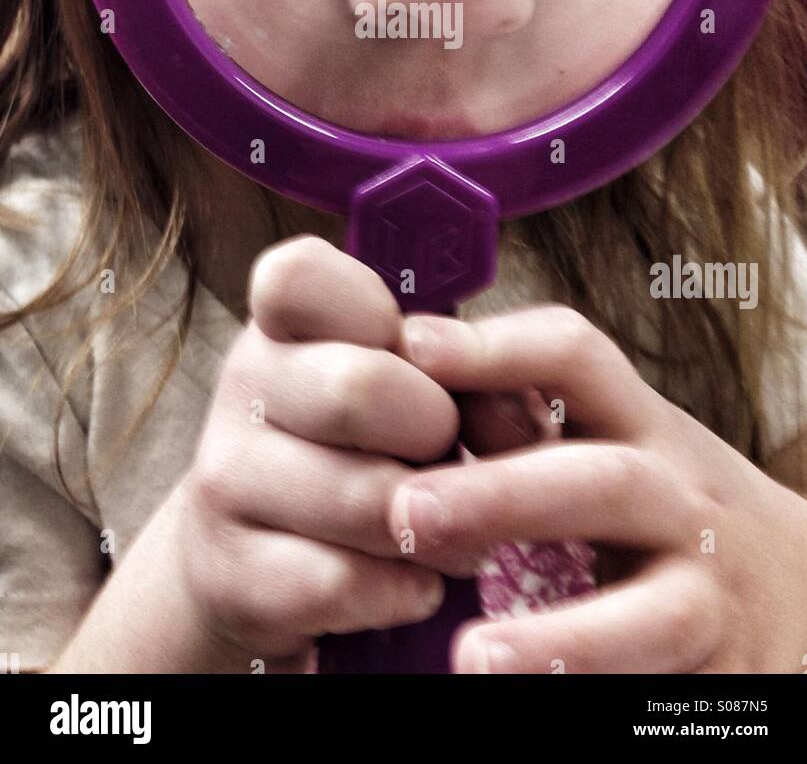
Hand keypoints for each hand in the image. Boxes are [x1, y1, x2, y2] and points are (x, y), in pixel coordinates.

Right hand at [175, 236, 469, 671]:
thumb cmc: (372, 446)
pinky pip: (344, 583)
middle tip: (447, 452)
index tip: (408, 351)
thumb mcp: (413, 384)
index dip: (371, 312)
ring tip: (451, 528)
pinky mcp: (231, 575)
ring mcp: (224, 480)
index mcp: (284, 320)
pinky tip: (410, 581)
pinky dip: (402, 591)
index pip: (295, 275)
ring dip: (435, 525)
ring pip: (362, 500)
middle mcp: (241, 386)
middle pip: (357, 389)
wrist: (270, 559)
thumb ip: (468, 374)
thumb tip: (522, 419)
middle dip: (433, 429)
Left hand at [387, 306, 806, 673]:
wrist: (803, 588)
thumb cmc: (667, 503)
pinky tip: (532, 711)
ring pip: (649, 616)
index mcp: (642, 426)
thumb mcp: (616, 443)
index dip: (498, 348)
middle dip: (504, 494)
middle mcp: (682, 498)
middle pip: (604, 483)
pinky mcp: (720, 678)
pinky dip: (601, 699)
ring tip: (471, 657)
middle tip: (407, 511)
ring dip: (560, 637)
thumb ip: (526, 421)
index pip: (577, 357)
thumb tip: (406, 374)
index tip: (412, 348)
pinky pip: (665, 695)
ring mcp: (708, 595)